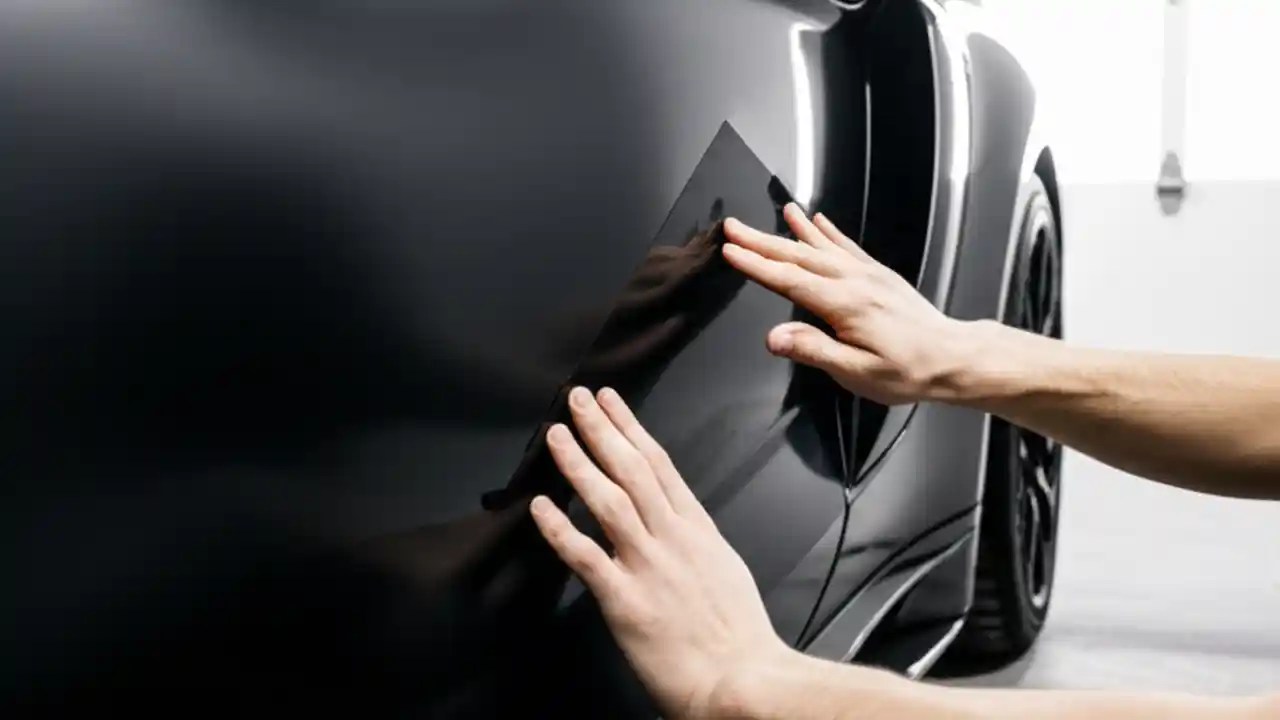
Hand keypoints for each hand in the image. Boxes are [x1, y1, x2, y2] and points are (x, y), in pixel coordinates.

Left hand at [529, 386, 792, 719]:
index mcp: (697, 531)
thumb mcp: (726, 571)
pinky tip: (539, 505)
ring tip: (556, 434)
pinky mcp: (624, 600)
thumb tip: (680, 525)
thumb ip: (698, 542)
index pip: (659, 465)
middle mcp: (671, 539)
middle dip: (602, 429)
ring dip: (579, 463)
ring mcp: (647, 566)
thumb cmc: (739, 638)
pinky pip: (585, 556)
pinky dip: (559, 528)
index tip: (611, 402)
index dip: (630, 428)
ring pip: (608, 501)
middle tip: (577, 398)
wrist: (744, 682)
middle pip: (632, 470)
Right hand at [721, 204, 980, 404]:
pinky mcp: (879, 275)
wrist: (953, 358)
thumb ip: (814, 350)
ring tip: (775, 210)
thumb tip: (773, 337)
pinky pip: (847, 246)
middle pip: (799, 256)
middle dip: (763, 241)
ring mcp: (868, 275)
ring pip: (821, 247)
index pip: (790, 280)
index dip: (757, 265)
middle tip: (733, 225)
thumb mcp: (857, 372)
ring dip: (793, 230)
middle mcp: (854, 281)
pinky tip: (817, 220)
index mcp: (844, 304)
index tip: (730, 250)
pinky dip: (828, 232)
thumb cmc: (906, 372)